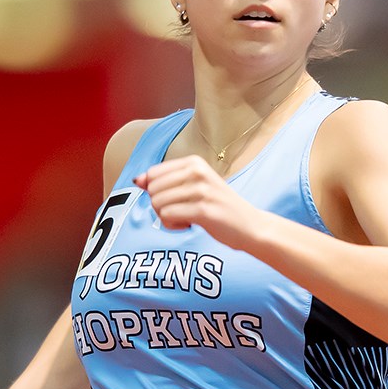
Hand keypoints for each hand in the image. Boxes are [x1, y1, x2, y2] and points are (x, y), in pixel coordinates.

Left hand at [134, 155, 258, 244]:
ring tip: (185, 218)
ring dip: (166, 217)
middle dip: (159, 205)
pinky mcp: (203, 210)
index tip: (174, 200)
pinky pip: (167, 216)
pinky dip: (173, 226)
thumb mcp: (193, 187)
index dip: (155, 192)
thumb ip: (165, 182)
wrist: (250, 226)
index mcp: (194, 162)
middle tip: (180, 211)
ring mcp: (201, 190)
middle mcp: (197, 172)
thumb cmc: (218, 207)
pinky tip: (189, 225)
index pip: (152, 174)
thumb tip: (137, 180)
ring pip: (157, 203)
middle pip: (152, 189)